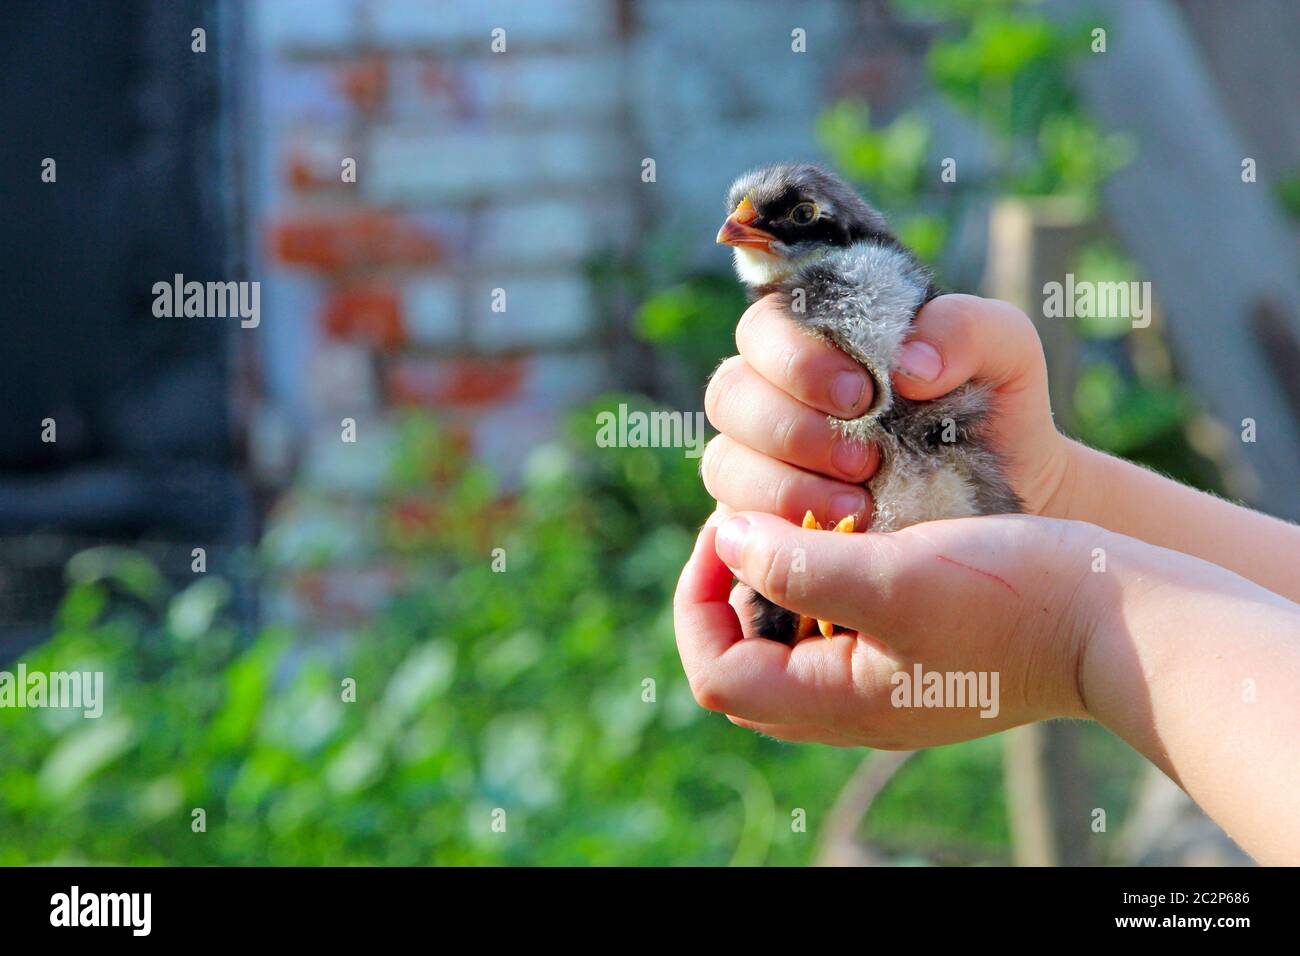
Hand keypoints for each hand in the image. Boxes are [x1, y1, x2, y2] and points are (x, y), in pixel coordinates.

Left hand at [673, 510, 1097, 747]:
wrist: (1119, 619)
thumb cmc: (1014, 598)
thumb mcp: (894, 575)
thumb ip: (798, 565)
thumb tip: (727, 539)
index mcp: (836, 702)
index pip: (715, 673)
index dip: (697, 598)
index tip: (728, 529)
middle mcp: (851, 709)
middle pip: (744, 662)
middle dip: (731, 592)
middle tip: (757, 526)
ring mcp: (884, 690)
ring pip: (787, 646)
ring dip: (779, 585)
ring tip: (805, 525)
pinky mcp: (915, 664)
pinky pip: (835, 634)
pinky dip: (824, 588)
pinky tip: (852, 538)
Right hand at [701, 293, 1073, 522]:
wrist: (1012, 495)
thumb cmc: (995, 412)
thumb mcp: (1004, 352)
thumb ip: (964, 328)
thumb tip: (905, 363)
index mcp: (815, 339)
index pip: (763, 328)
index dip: (795, 358)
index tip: (862, 394)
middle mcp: (774, 397)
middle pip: (729, 395)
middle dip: (790, 427)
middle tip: (863, 459)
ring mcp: (762, 463)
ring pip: (724, 461)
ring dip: (783, 485)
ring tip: (858, 504)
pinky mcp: (764, 524)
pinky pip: (736, 524)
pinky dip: (779, 531)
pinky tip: (837, 534)